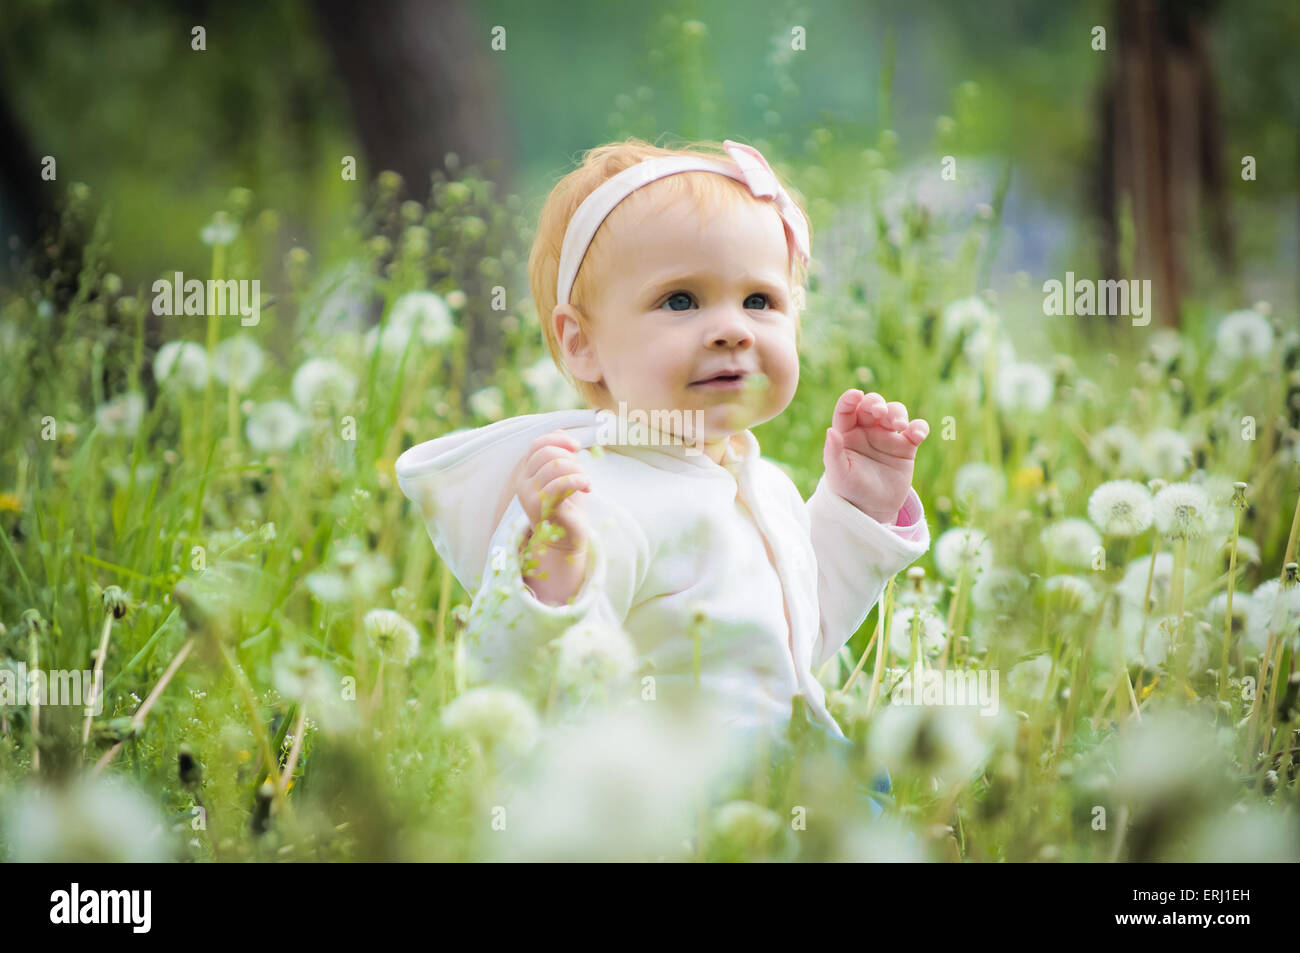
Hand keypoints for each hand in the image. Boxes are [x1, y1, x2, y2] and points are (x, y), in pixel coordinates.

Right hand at [514, 431, 591, 604]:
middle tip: (583, 473)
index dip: (557, 439)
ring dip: (578, 470)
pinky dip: (578, 480)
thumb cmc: (568, 507)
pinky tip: (587, 487)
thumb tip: (561, 432)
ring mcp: (530, 496)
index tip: (576, 446)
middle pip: (547, 453)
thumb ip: (560, 454)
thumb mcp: (565, 475)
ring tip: (586, 483)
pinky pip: (560, 484)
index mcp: (526, 473)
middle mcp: (523, 483)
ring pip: (555, 466)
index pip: (537, 444)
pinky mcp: (542, 509)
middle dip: (571, 458)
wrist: (566, 540)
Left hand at [822, 389, 928, 523]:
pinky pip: (916, 429)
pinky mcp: (906, 446)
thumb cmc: (851, 490)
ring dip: (898, 413)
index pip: (846, 409)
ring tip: (900, 426)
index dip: (850, 399)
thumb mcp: (839, 474)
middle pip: (873, 405)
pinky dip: (919, 427)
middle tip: (879, 412)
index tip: (855, 395)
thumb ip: (833, 453)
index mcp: (847, 432)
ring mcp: (887, 436)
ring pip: (895, 412)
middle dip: (876, 403)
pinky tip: (917, 435)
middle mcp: (867, 430)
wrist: (873, 509)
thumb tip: (830, 431)